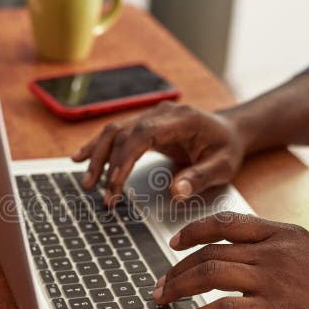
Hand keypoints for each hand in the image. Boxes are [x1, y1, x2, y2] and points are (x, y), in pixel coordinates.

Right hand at [71, 102, 246, 203]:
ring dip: (97, 157)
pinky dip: (97, 146)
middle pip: (123, 133)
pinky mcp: (143, 125)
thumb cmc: (226, 148)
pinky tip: (79, 158)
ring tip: (87, 183)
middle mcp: (161, 113)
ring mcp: (150, 116)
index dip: (126, 158)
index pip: (144, 134)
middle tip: (102, 195)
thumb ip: (200, 178)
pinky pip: (116, 133)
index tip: (116, 183)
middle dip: (107, 165)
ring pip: (114, 131)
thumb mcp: (222, 167)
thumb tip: (176, 192)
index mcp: (181, 119)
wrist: (229, 131)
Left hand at [153, 212, 308, 308]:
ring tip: (163, 300)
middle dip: (177, 267)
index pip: (226, 223)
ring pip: (210, 274)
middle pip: (210, 252)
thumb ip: (283, 249)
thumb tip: (252, 254)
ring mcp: (275, 280)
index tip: (175, 241)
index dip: (194, 230)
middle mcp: (275, 252)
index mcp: (284, 235)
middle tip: (160, 283)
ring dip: (179, 288)